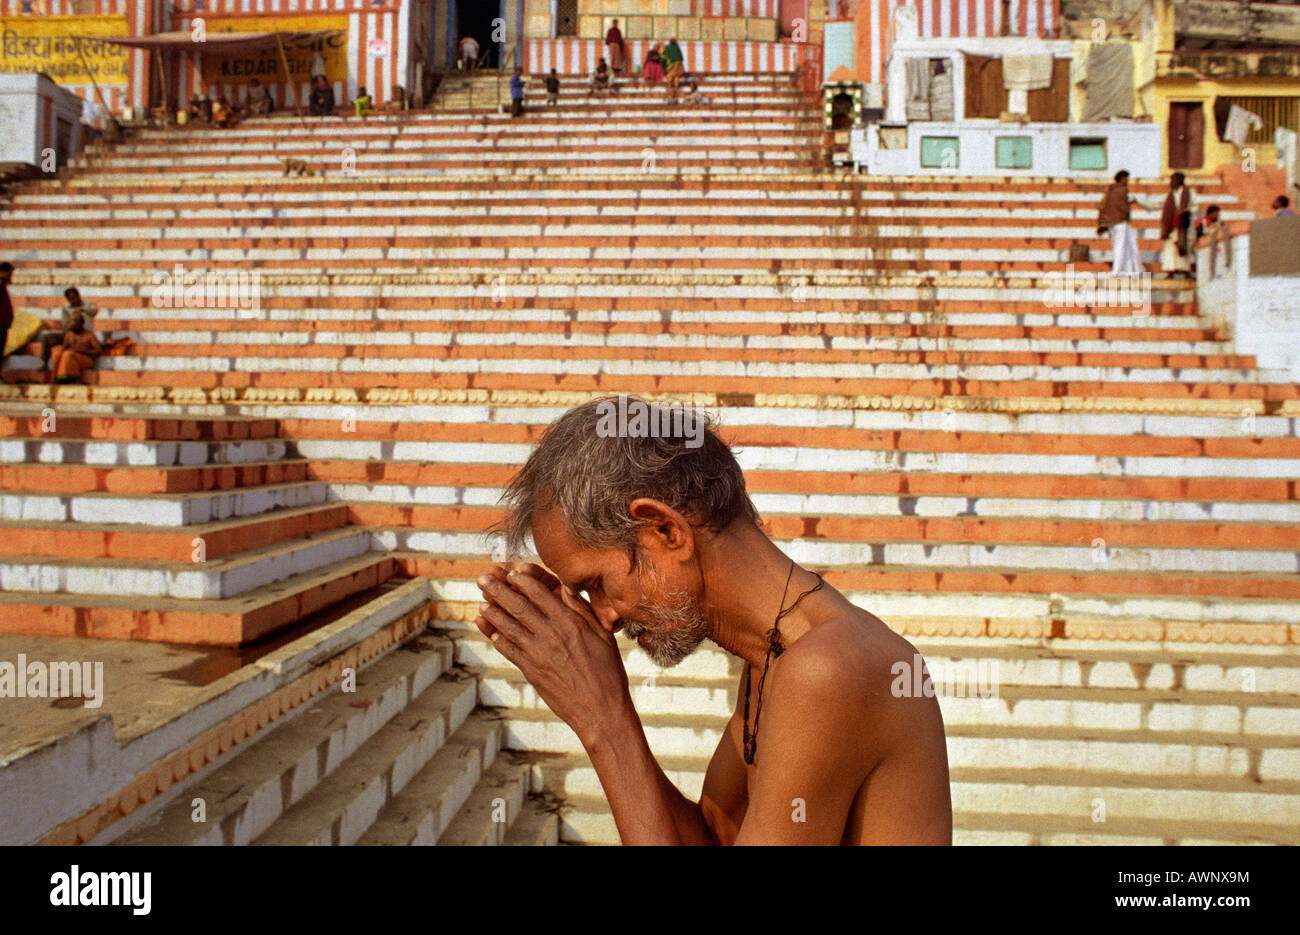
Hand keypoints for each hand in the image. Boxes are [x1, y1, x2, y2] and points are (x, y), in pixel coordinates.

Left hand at [476, 567, 631, 743]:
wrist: (601, 711)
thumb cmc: (608, 672)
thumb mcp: (602, 635)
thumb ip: (582, 610)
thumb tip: (567, 588)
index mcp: (571, 622)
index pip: (540, 594)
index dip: (522, 580)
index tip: (510, 571)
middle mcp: (551, 635)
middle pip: (519, 606)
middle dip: (499, 590)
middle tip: (483, 579)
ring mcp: (539, 654)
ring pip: (510, 627)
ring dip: (493, 613)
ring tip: (482, 603)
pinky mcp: (532, 672)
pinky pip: (511, 651)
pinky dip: (499, 640)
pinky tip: (491, 632)